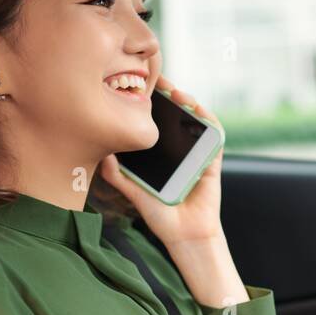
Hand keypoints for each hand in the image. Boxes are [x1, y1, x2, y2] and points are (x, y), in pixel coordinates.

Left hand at [98, 78, 226, 249]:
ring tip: (176, 93)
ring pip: (196, 119)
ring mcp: (197, 153)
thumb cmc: (161, 215)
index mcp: (162, 154)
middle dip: (169, 94)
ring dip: (189, 102)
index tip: (138, 87)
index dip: (150, 103)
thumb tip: (101, 152)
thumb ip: (117, 175)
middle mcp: (180, 150)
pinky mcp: (212, 160)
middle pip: (176, 114)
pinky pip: (215, 135)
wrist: (185, 235)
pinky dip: (209, 120)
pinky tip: (197, 110)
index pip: (156, 122)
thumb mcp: (134, 192)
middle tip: (156, 80)